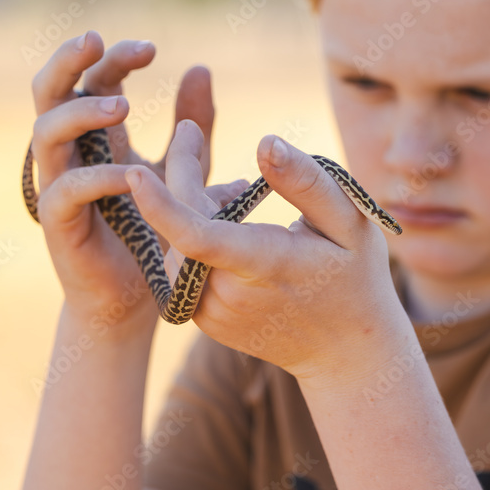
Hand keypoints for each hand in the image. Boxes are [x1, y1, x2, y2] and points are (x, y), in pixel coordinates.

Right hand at [28, 31, 240, 334]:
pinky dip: (95, 178)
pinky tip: (130, 175)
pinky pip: (64, 190)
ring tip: (124, 107)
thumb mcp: (185, 169)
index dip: (116, 58)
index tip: (152, 49)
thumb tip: (201, 67)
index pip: (93, 79)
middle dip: (67, 61)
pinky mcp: (59, 224)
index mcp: (97, 134)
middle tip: (95, 39)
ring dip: (80, 112)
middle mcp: (71, 152)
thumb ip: (193, 126)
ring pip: (45, 132)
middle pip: (49, 91)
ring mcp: (59, 185)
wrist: (141, 296)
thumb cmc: (158, 229)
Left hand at [124, 121, 409, 384]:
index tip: (134, 171)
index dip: (160, 204)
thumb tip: (265, 140)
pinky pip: (182, 265)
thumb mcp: (350, 222)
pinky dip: (195, 235)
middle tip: (196, 136)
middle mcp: (227, 294)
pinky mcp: (203, 319)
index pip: (196, 237)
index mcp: (264, 265)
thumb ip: (308, 180)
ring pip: (176, 244)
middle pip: (180, 226)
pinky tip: (230, 222)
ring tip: (240, 194)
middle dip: (182, 176)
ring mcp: (212, 312)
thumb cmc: (355, 276)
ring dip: (193, 207)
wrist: (345, 353)